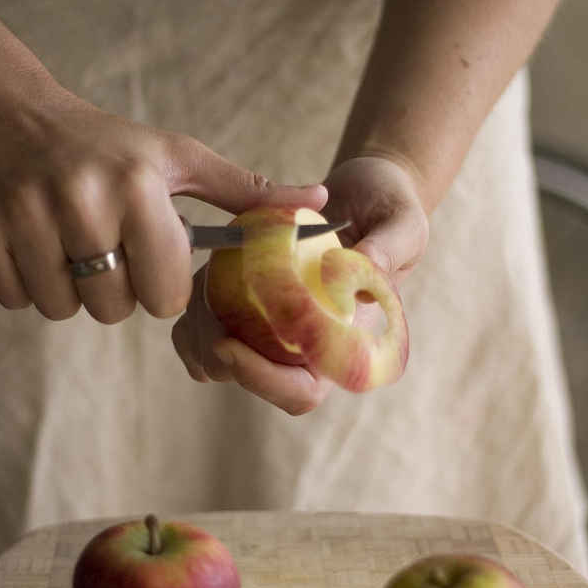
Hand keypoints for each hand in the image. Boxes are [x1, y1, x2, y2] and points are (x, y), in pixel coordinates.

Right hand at [0, 82, 326, 322]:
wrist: (7, 115)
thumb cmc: (105, 145)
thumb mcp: (177, 158)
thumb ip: (247, 191)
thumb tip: (318, 205)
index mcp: (137, 186)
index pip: (164, 296)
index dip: (158, 286)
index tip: (145, 256)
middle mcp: (80, 200)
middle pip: (112, 310)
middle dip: (113, 289)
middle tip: (102, 246)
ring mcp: (23, 217)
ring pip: (62, 310)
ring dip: (68, 288)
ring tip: (66, 241)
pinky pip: (15, 300)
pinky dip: (24, 281)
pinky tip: (30, 240)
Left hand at [172, 156, 428, 413]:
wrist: (358, 196)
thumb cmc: (388, 211)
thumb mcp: (401, 224)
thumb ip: (387, 248)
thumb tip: (360, 266)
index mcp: (340, 348)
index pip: (299, 392)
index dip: (262, 380)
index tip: (227, 345)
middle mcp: (300, 352)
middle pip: (245, 379)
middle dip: (215, 345)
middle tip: (206, 292)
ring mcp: (265, 337)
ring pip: (213, 361)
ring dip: (197, 325)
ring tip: (208, 272)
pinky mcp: (238, 314)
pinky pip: (196, 334)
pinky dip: (187, 313)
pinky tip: (196, 276)